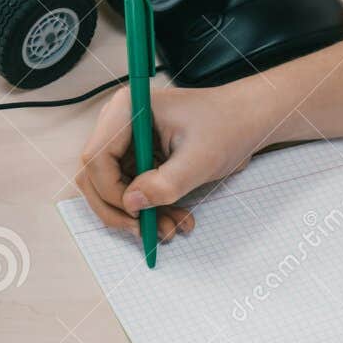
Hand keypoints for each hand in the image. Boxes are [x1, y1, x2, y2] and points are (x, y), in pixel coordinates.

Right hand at [74, 81, 275, 241]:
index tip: (139, 214)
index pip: (97, 158)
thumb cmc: (227, 127)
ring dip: (138, 216)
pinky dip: (150, 211)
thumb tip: (130, 204)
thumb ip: (164, 184)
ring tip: (172, 228)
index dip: (112, 193)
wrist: (246, 121)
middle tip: (148, 232)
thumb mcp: (200, 160)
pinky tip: (175, 219)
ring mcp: (126, 142)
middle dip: (121, 211)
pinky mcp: (138, 159)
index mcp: (128, 110)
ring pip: (113, 190)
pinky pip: (131, 192)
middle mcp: (119, 124)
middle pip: (95, 177)